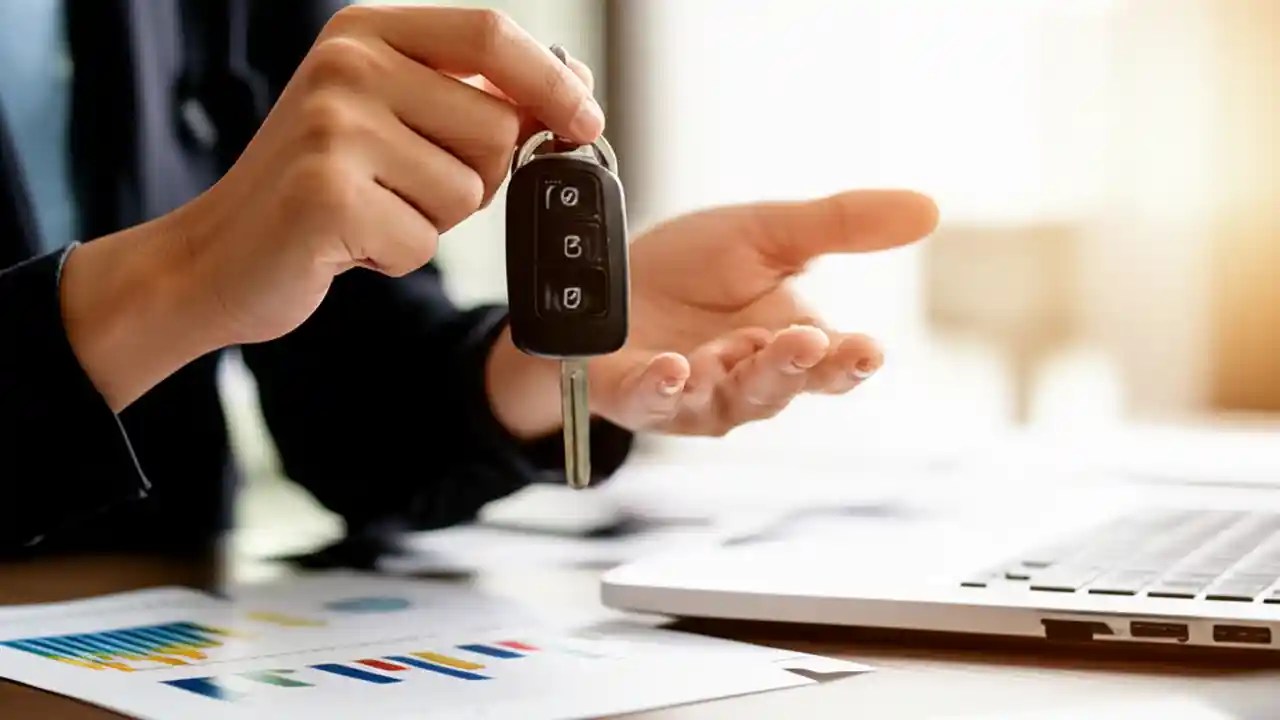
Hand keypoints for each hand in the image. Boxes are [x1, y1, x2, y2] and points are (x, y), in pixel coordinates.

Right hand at [60, 6, 597, 409]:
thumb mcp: (389, 116)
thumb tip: (574, 87)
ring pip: (468, 190)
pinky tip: (351, 241)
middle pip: (496, 127)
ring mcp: (333, 128)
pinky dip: (399, 256)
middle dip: (479, 177)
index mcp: (364, 33)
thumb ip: (469, 96)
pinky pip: (425, 239)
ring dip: (434, 220)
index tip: (588, 121)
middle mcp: (346, 66)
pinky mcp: (327, 196)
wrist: (218, 256)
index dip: (552, 81)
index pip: (489, 33)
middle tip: (411, 187)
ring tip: (372, 210)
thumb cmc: (320, 187)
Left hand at [487, 189, 937, 437]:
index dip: (850, 361)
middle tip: (809, 343)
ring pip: (723, 398)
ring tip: (738, 353)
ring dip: (734, 378)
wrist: (606, 276)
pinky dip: (662, 387)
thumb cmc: (693, 266)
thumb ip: (841, 226)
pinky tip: (671, 369)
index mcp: (786, 343)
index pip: (831, 363)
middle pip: (780, 385)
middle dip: (795, 366)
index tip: (869, 351)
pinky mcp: (636, 396)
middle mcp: (745, 380)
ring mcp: (692, 395)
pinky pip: (652, 400)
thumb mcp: (769, 233)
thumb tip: (928, 208)